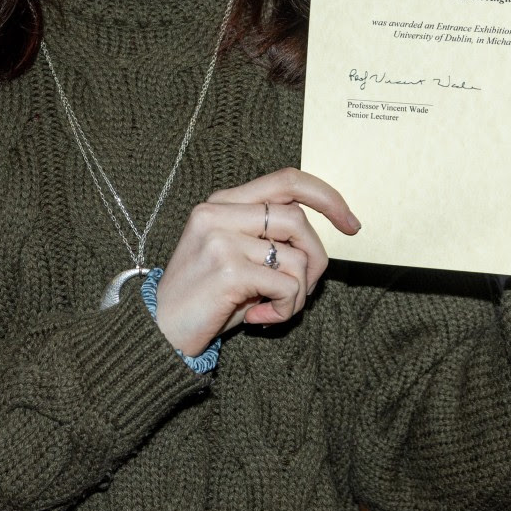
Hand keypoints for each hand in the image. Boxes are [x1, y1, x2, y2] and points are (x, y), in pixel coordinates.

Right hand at [152, 168, 357, 355]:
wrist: (159, 330)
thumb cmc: (205, 297)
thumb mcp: (234, 255)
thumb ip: (267, 237)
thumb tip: (322, 238)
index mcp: (221, 202)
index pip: (287, 180)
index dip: (326, 196)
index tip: (351, 224)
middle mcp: (218, 213)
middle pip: (298, 220)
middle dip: (316, 260)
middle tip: (303, 290)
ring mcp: (221, 239)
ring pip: (297, 257)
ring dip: (298, 293)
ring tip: (274, 308)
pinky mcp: (228, 270)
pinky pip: (287, 286)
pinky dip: (285, 309)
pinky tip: (260, 318)